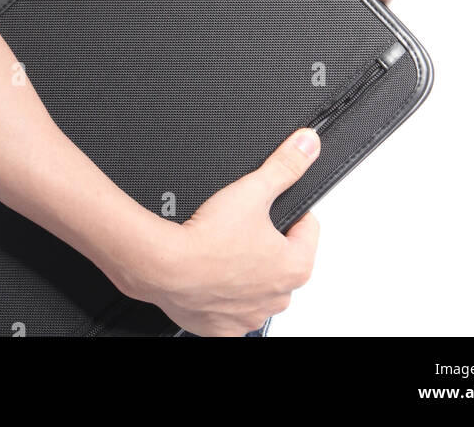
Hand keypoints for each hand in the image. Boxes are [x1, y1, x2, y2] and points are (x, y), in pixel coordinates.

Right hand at [125, 128, 321, 336]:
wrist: (166, 266)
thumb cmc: (208, 237)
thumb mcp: (253, 188)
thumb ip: (286, 165)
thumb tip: (308, 145)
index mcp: (296, 266)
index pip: (307, 229)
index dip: (289, 211)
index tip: (268, 208)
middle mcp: (278, 298)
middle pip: (282, 259)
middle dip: (267, 242)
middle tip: (241, 227)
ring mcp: (250, 316)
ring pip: (257, 285)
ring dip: (246, 270)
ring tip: (223, 249)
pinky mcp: (223, 329)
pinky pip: (231, 309)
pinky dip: (223, 294)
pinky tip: (210, 274)